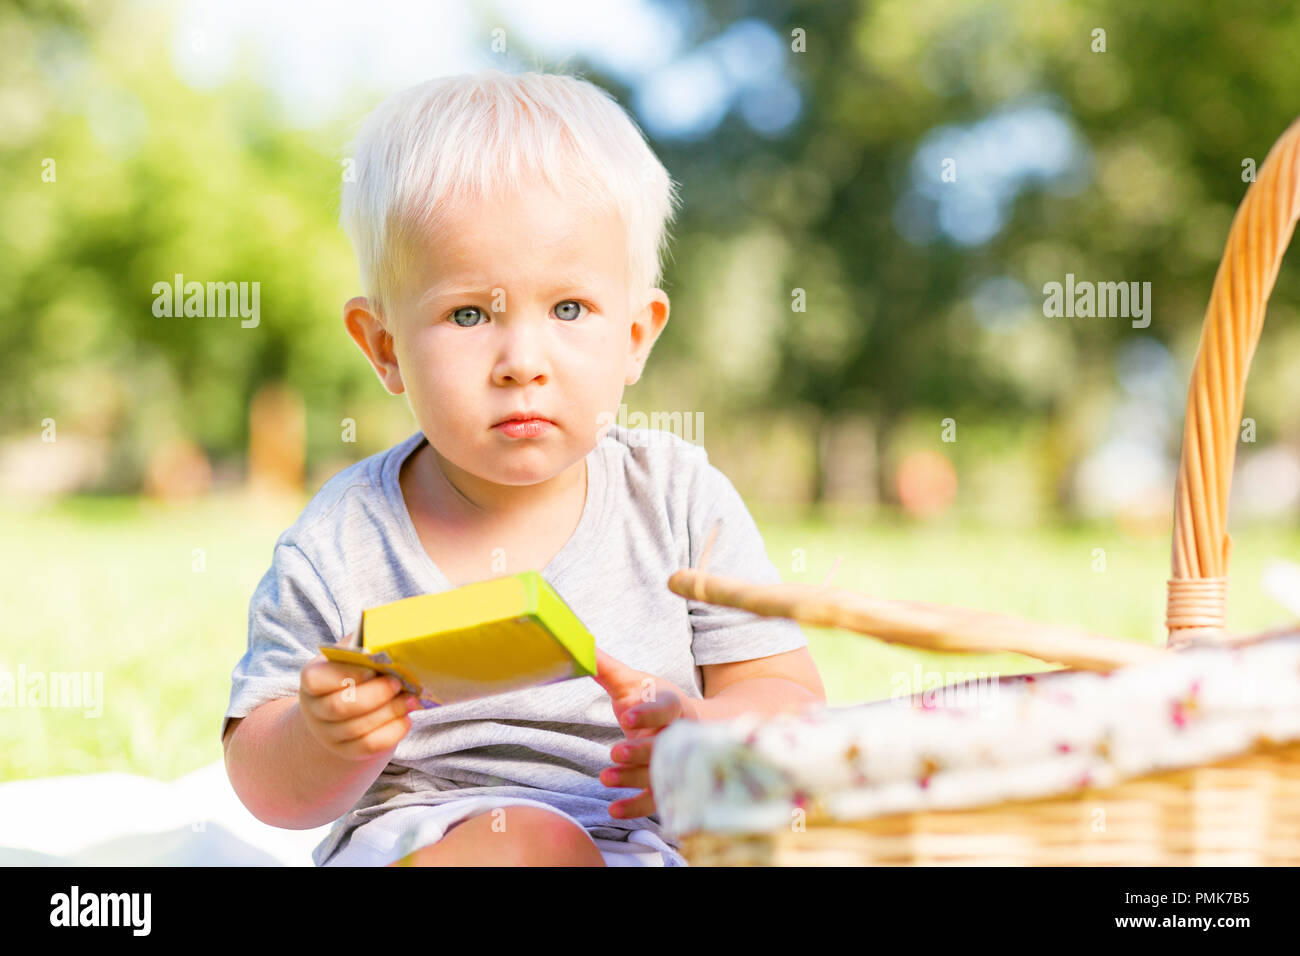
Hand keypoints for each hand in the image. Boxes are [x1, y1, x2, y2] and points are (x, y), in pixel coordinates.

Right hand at [298, 637, 419, 760]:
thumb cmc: (354, 671)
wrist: (345, 705)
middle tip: (398, 683)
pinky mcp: (347, 751)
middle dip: (376, 695)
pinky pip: (369, 746)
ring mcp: (328, 734)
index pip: (316, 680)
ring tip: (411, 699)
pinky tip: (406, 718)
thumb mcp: (353, 652)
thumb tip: (390, 630)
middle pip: (341, 707)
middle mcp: (314, 709)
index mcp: (313, 678)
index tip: (374, 668)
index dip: (347, 674)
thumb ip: (365, 641)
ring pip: (358, 729)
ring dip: (390, 712)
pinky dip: (392, 732)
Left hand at [591, 648, 697, 819]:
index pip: (665, 708)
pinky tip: (614, 809)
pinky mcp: (670, 785)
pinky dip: (637, 807)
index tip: (627, 716)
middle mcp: (680, 736)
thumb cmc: (654, 701)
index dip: (648, 713)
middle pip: (664, 746)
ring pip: (660, 775)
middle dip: (641, 751)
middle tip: (615, 752)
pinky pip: (657, 800)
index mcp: (673, 706)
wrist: (689, 725)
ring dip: (634, 779)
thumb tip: (579, 645)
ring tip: (605, 778)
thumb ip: (607, 669)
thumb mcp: (633, 682)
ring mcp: (677, 763)